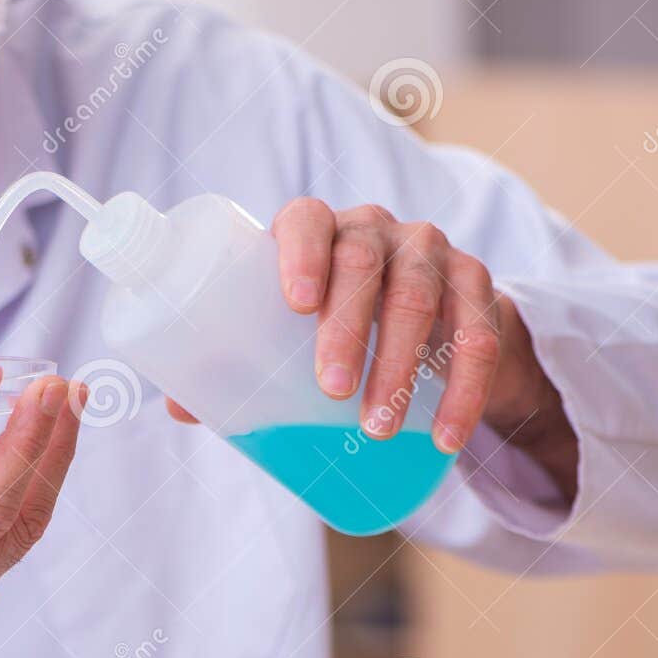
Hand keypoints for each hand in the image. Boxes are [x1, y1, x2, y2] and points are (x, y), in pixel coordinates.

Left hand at [166, 199, 577, 499]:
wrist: (419, 313)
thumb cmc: (324, 320)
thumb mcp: (281, 329)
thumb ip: (235, 358)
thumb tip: (180, 409)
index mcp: (318, 229)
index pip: (307, 221)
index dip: (301, 254)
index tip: (295, 304)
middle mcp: (376, 229)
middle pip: (364, 265)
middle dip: (348, 328)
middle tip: (331, 390)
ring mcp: (431, 253)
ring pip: (420, 299)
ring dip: (400, 367)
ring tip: (375, 428)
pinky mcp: (477, 287)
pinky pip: (477, 336)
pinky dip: (464, 392)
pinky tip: (445, 437)